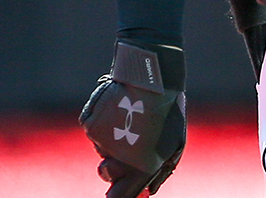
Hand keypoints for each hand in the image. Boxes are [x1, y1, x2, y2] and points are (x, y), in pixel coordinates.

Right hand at [80, 41, 186, 197]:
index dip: (119, 196)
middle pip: (106, 174)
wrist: (152, 78)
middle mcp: (120, 158)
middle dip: (112, 168)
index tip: (116, 195)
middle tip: (121, 152)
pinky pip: (95, 131)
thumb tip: (147, 191)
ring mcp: (103, 141)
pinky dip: (104, 123)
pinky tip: (118, 108)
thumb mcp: (174, 143)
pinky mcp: (91, 125)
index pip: (121, 196)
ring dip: (113, 139)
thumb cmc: (167, 111)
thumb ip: (159, 169)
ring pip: (102, 148)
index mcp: (143, 166)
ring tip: (130, 117)